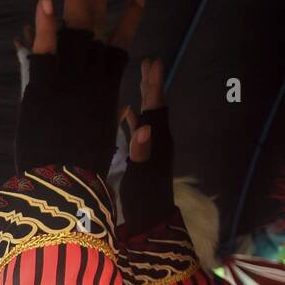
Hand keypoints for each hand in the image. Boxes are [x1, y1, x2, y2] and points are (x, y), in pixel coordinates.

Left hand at [15, 0, 142, 175]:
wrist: (66, 188)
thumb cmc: (81, 173)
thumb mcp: (98, 140)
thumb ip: (103, 118)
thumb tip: (118, 114)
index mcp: (105, 91)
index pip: (118, 47)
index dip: (128, 20)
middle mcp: (91, 80)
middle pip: (97, 26)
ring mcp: (69, 82)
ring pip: (75, 29)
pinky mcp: (44, 90)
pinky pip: (45, 52)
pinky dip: (45, 27)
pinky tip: (45, 2)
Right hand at [119, 57, 175, 234]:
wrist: (150, 222)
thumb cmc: (143, 200)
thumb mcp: (141, 177)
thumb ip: (141, 151)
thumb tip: (144, 127)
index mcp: (157, 141)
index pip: (156, 107)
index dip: (154, 85)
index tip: (153, 62)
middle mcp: (157, 140)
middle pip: (156, 106)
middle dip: (152, 84)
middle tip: (148, 61)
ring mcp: (152, 148)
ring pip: (149, 115)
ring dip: (145, 97)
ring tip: (139, 78)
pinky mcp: (144, 157)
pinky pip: (140, 130)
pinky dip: (135, 118)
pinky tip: (127, 112)